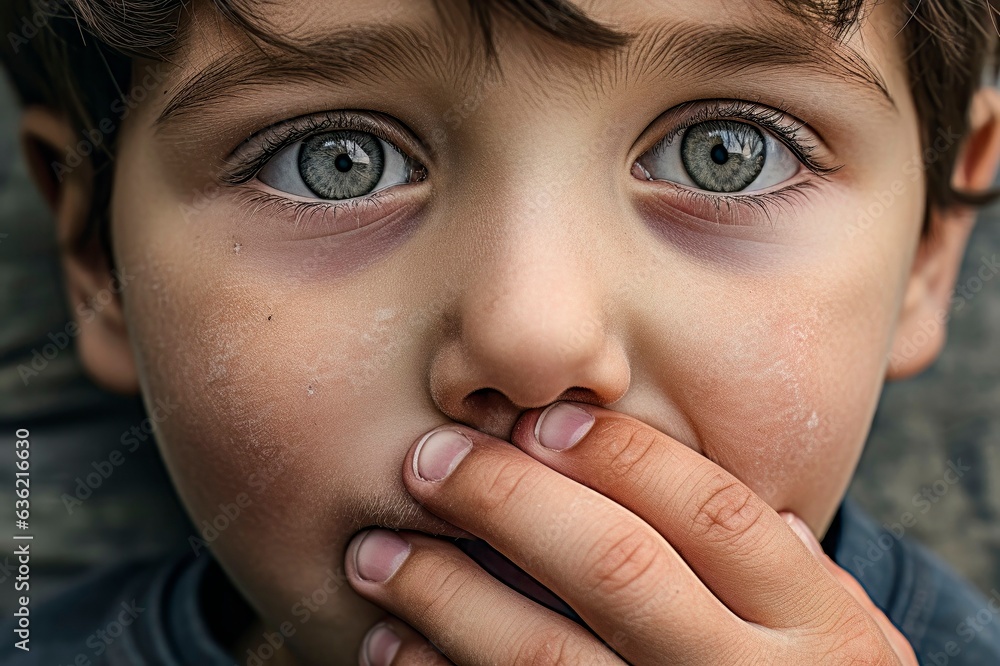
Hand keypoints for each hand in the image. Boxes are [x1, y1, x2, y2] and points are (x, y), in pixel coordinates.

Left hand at [344, 401, 917, 664]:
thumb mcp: (840, 640)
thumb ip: (782, 569)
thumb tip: (668, 472)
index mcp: (818, 628)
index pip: (713, 514)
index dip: (621, 456)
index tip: (538, 421)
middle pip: (616, 569)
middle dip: (508, 502)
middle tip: (428, 460)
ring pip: (545, 656)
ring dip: (444, 596)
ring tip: (375, 553)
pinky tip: (392, 643)